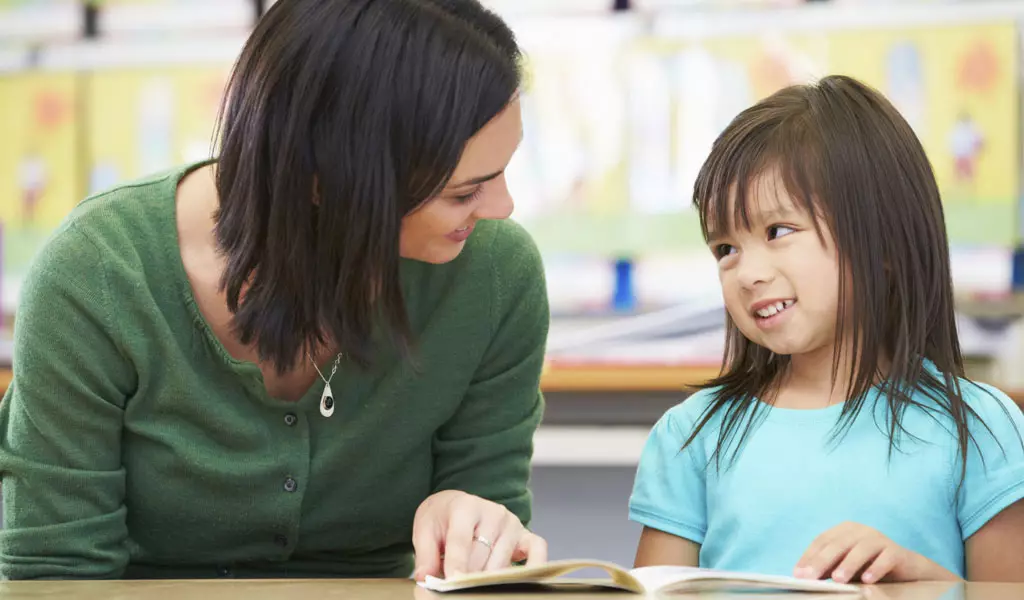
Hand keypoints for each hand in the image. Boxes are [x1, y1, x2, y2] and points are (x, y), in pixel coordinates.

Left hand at [412, 490, 547, 580]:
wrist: (455, 505)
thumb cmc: (441, 519)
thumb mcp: (424, 531)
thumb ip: (425, 555)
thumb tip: (425, 577)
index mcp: (465, 507)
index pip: (462, 540)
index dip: (456, 563)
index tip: (453, 581)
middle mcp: (493, 513)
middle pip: (482, 556)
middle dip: (468, 577)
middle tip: (456, 588)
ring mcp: (512, 524)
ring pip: (502, 563)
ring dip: (488, 579)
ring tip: (473, 586)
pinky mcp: (526, 535)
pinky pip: (538, 551)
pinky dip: (535, 566)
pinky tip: (521, 581)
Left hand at [794, 522, 959, 583]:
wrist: (906, 570)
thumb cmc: (868, 567)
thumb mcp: (845, 567)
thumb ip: (827, 568)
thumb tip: (802, 575)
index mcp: (844, 531)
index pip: (822, 541)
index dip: (809, 557)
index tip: (798, 574)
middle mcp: (860, 531)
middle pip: (838, 544)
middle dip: (822, 561)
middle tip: (811, 577)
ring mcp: (879, 539)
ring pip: (861, 549)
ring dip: (848, 564)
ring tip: (838, 579)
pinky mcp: (897, 552)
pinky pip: (886, 558)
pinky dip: (876, 568)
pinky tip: (867, 580)